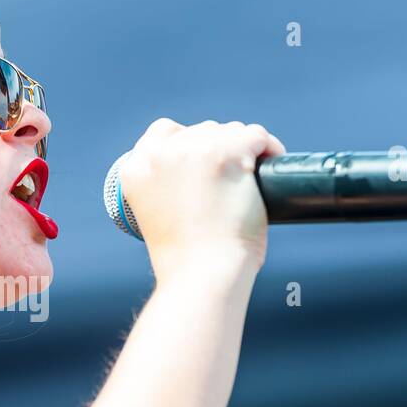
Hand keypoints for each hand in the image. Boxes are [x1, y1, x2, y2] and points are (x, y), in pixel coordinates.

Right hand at [116, 118, 284, 280]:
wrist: (201, 275)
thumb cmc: (185, 260)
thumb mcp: (157, 216)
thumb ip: (166, 186)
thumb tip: (202, 172)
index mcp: (135, 168)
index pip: (164, 132)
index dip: (189, 143)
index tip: (205, 162)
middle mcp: (160, 153)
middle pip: (201, 131)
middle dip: (219, 148)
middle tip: (231, 180)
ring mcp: (194, 150)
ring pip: (230, 131)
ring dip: (243, 149)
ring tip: (250, 178)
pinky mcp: (228, 154)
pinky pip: (255, 135)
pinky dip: (268, 147)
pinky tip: (271, 161)